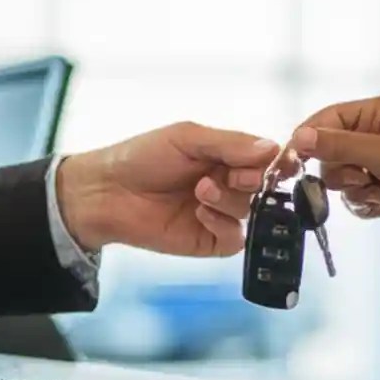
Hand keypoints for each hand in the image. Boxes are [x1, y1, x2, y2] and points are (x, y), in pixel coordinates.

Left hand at [56, 122, 279, 256]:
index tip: (269, 161)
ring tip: (199, 191)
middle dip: (250, 180)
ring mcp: (219, 214)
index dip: (271, 161)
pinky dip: (223, 225)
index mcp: (225, 156)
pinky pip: (235, 239)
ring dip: (229, 200)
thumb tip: (272, 148)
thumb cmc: (142, 157)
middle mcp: (227, 185)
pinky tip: (200, 214)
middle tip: (229, 176)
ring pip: (250, 211)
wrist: (107, 192)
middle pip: (262, 186)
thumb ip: (230, 143)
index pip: (264, 159)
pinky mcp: (208, 241)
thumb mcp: (187, 138)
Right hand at [288, 94, 379, 267]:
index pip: (329, 118)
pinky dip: (367, 205)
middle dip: (340, 172)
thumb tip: (300, 137)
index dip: (307, 140)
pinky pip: (358, 196)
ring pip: (343, 178)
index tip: (290, 165)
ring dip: (356, 192)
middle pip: (331, 151)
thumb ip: (340, 146)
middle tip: (362, 180)